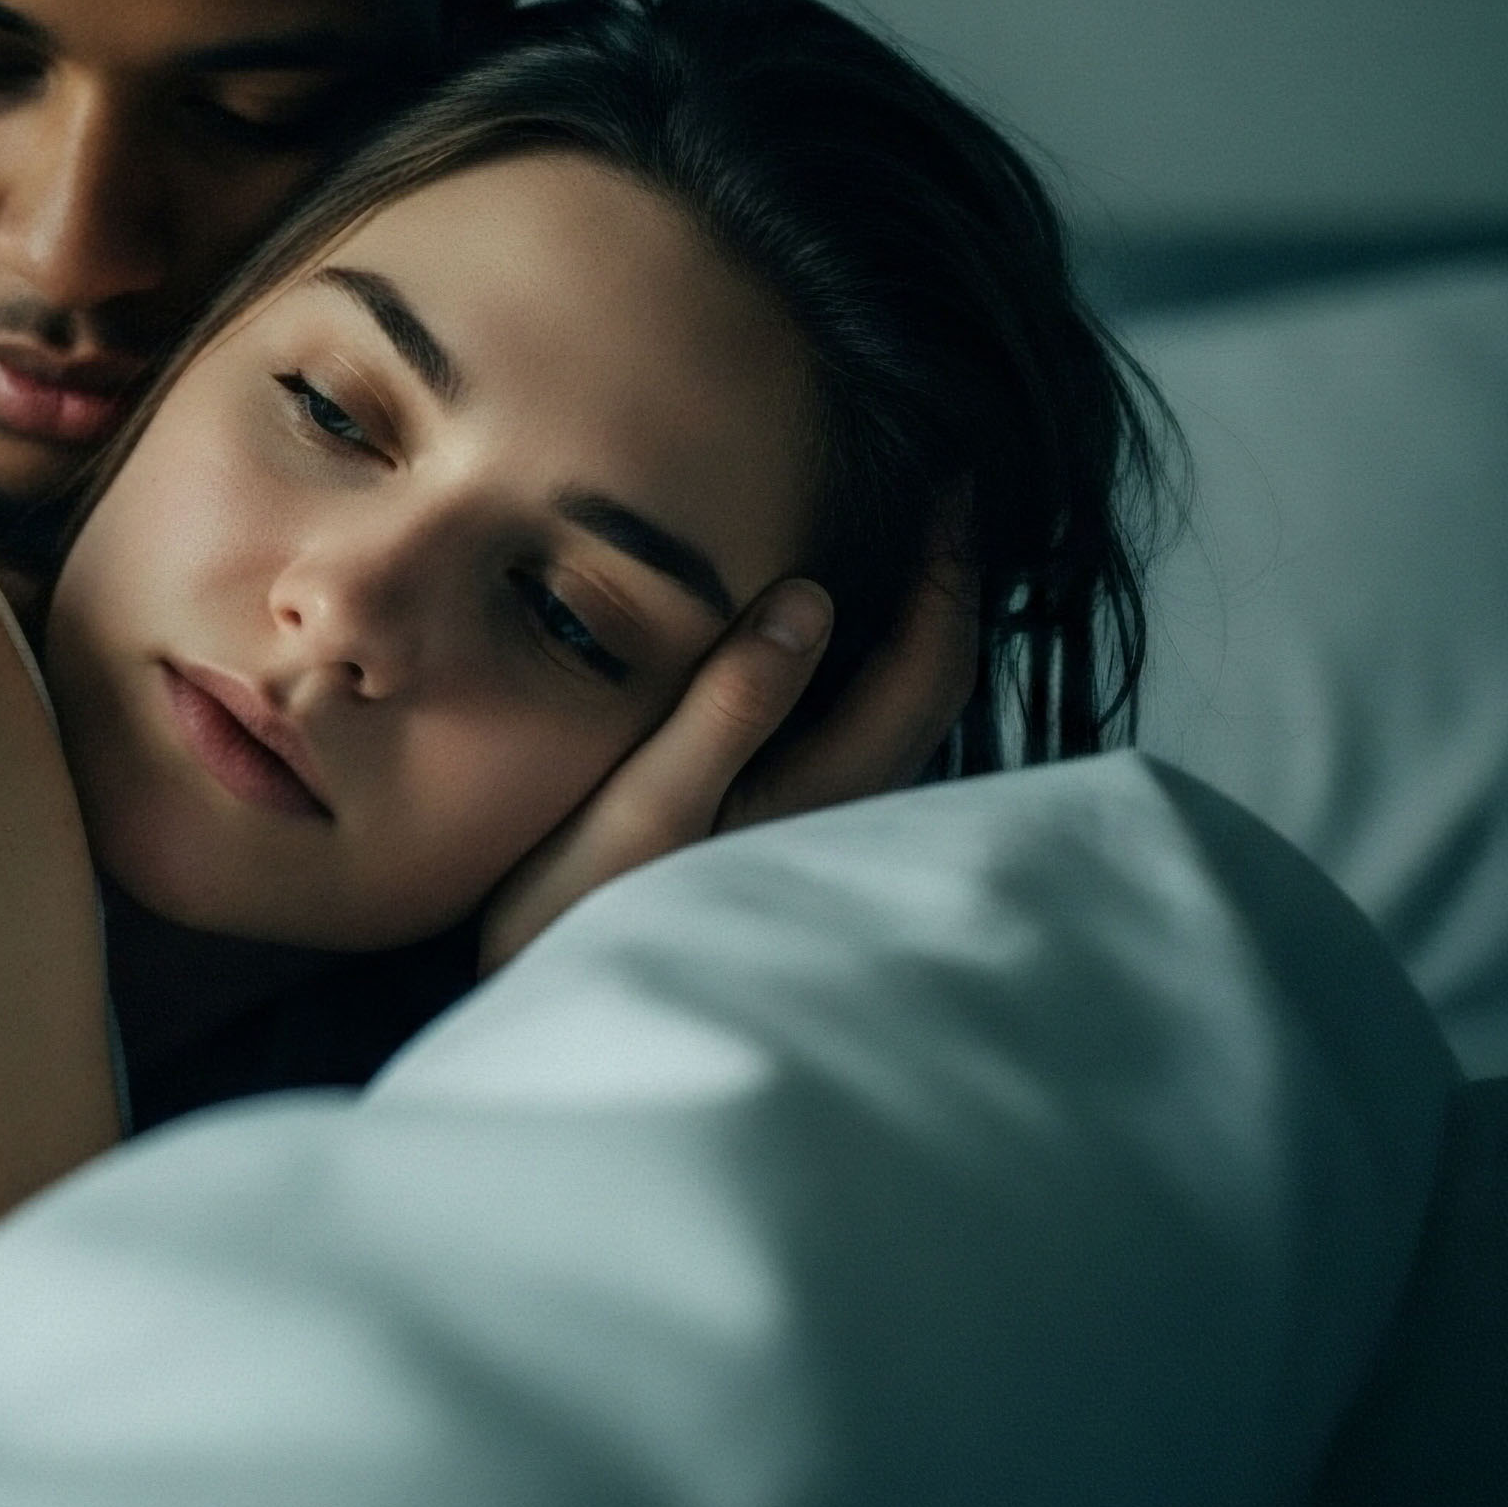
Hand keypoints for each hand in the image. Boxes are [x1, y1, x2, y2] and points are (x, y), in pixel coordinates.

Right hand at [475, 518, 980, 970]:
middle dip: (941, 590)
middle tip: (929, 494)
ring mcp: (815, 837)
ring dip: (901, 631)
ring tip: (882, 544)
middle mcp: (843, 818)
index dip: (950, 572)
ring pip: (894, 716)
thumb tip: (812, 598)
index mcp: (824, 796)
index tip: (952, 481)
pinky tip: (813, 640)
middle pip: (929, 690)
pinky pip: (852, 738)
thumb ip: (730, 706)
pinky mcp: (778, 847)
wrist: (555, 1025)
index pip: (928, 668)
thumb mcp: (645, 806)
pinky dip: (858, 673)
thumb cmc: (579, 915)